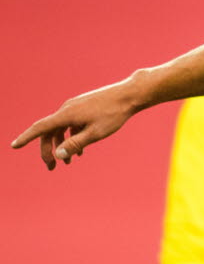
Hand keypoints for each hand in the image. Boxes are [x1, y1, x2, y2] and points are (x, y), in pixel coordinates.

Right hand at [10, 81, 136, 170]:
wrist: (129, 95)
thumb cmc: (114, 114)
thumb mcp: (96, 133)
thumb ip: (76, 144)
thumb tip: (58, 155)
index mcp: (66, 115)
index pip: (40, 128)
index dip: (26, 137)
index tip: (14, 146)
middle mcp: (67, 109)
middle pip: (50, 132)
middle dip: (48, 150)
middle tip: (52, 168)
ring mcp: (75, 107)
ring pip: (61, 129)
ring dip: (62, 146)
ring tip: (69, 163)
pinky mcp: (84, 107)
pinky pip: (71, 125)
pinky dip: (72, 138)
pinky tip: (81, 151)